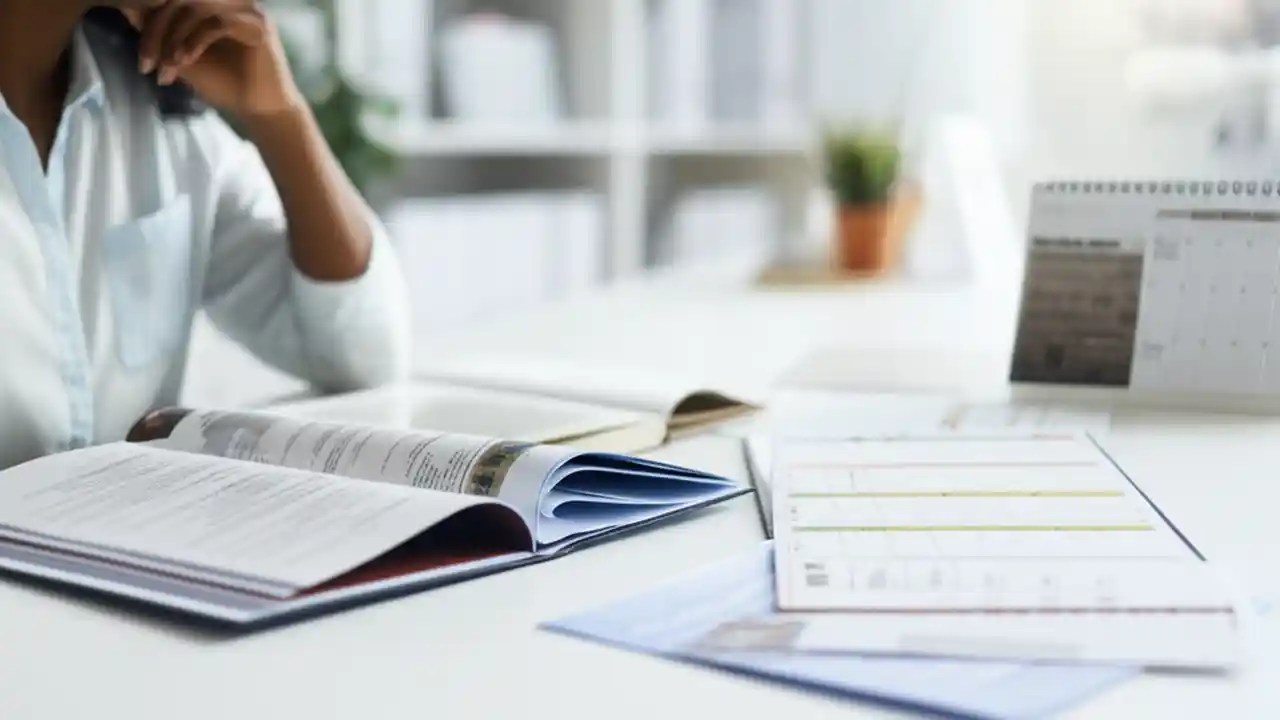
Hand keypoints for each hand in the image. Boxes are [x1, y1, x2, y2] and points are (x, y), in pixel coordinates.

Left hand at [122, 0, 302, 120]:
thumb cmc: (223, 83)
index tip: (138, 52)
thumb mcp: (180, 55)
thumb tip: (127, 9)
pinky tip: (184, 63)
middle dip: (156, 31)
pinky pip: (216, 23)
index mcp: (213, 2)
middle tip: (145, 64)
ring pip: (195, 7)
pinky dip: (194, 42)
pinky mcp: (257, 25)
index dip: (148, 16)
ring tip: (165, 69)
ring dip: (173, 39)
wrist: (259, 110)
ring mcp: (245, 9)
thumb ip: (160, 33)